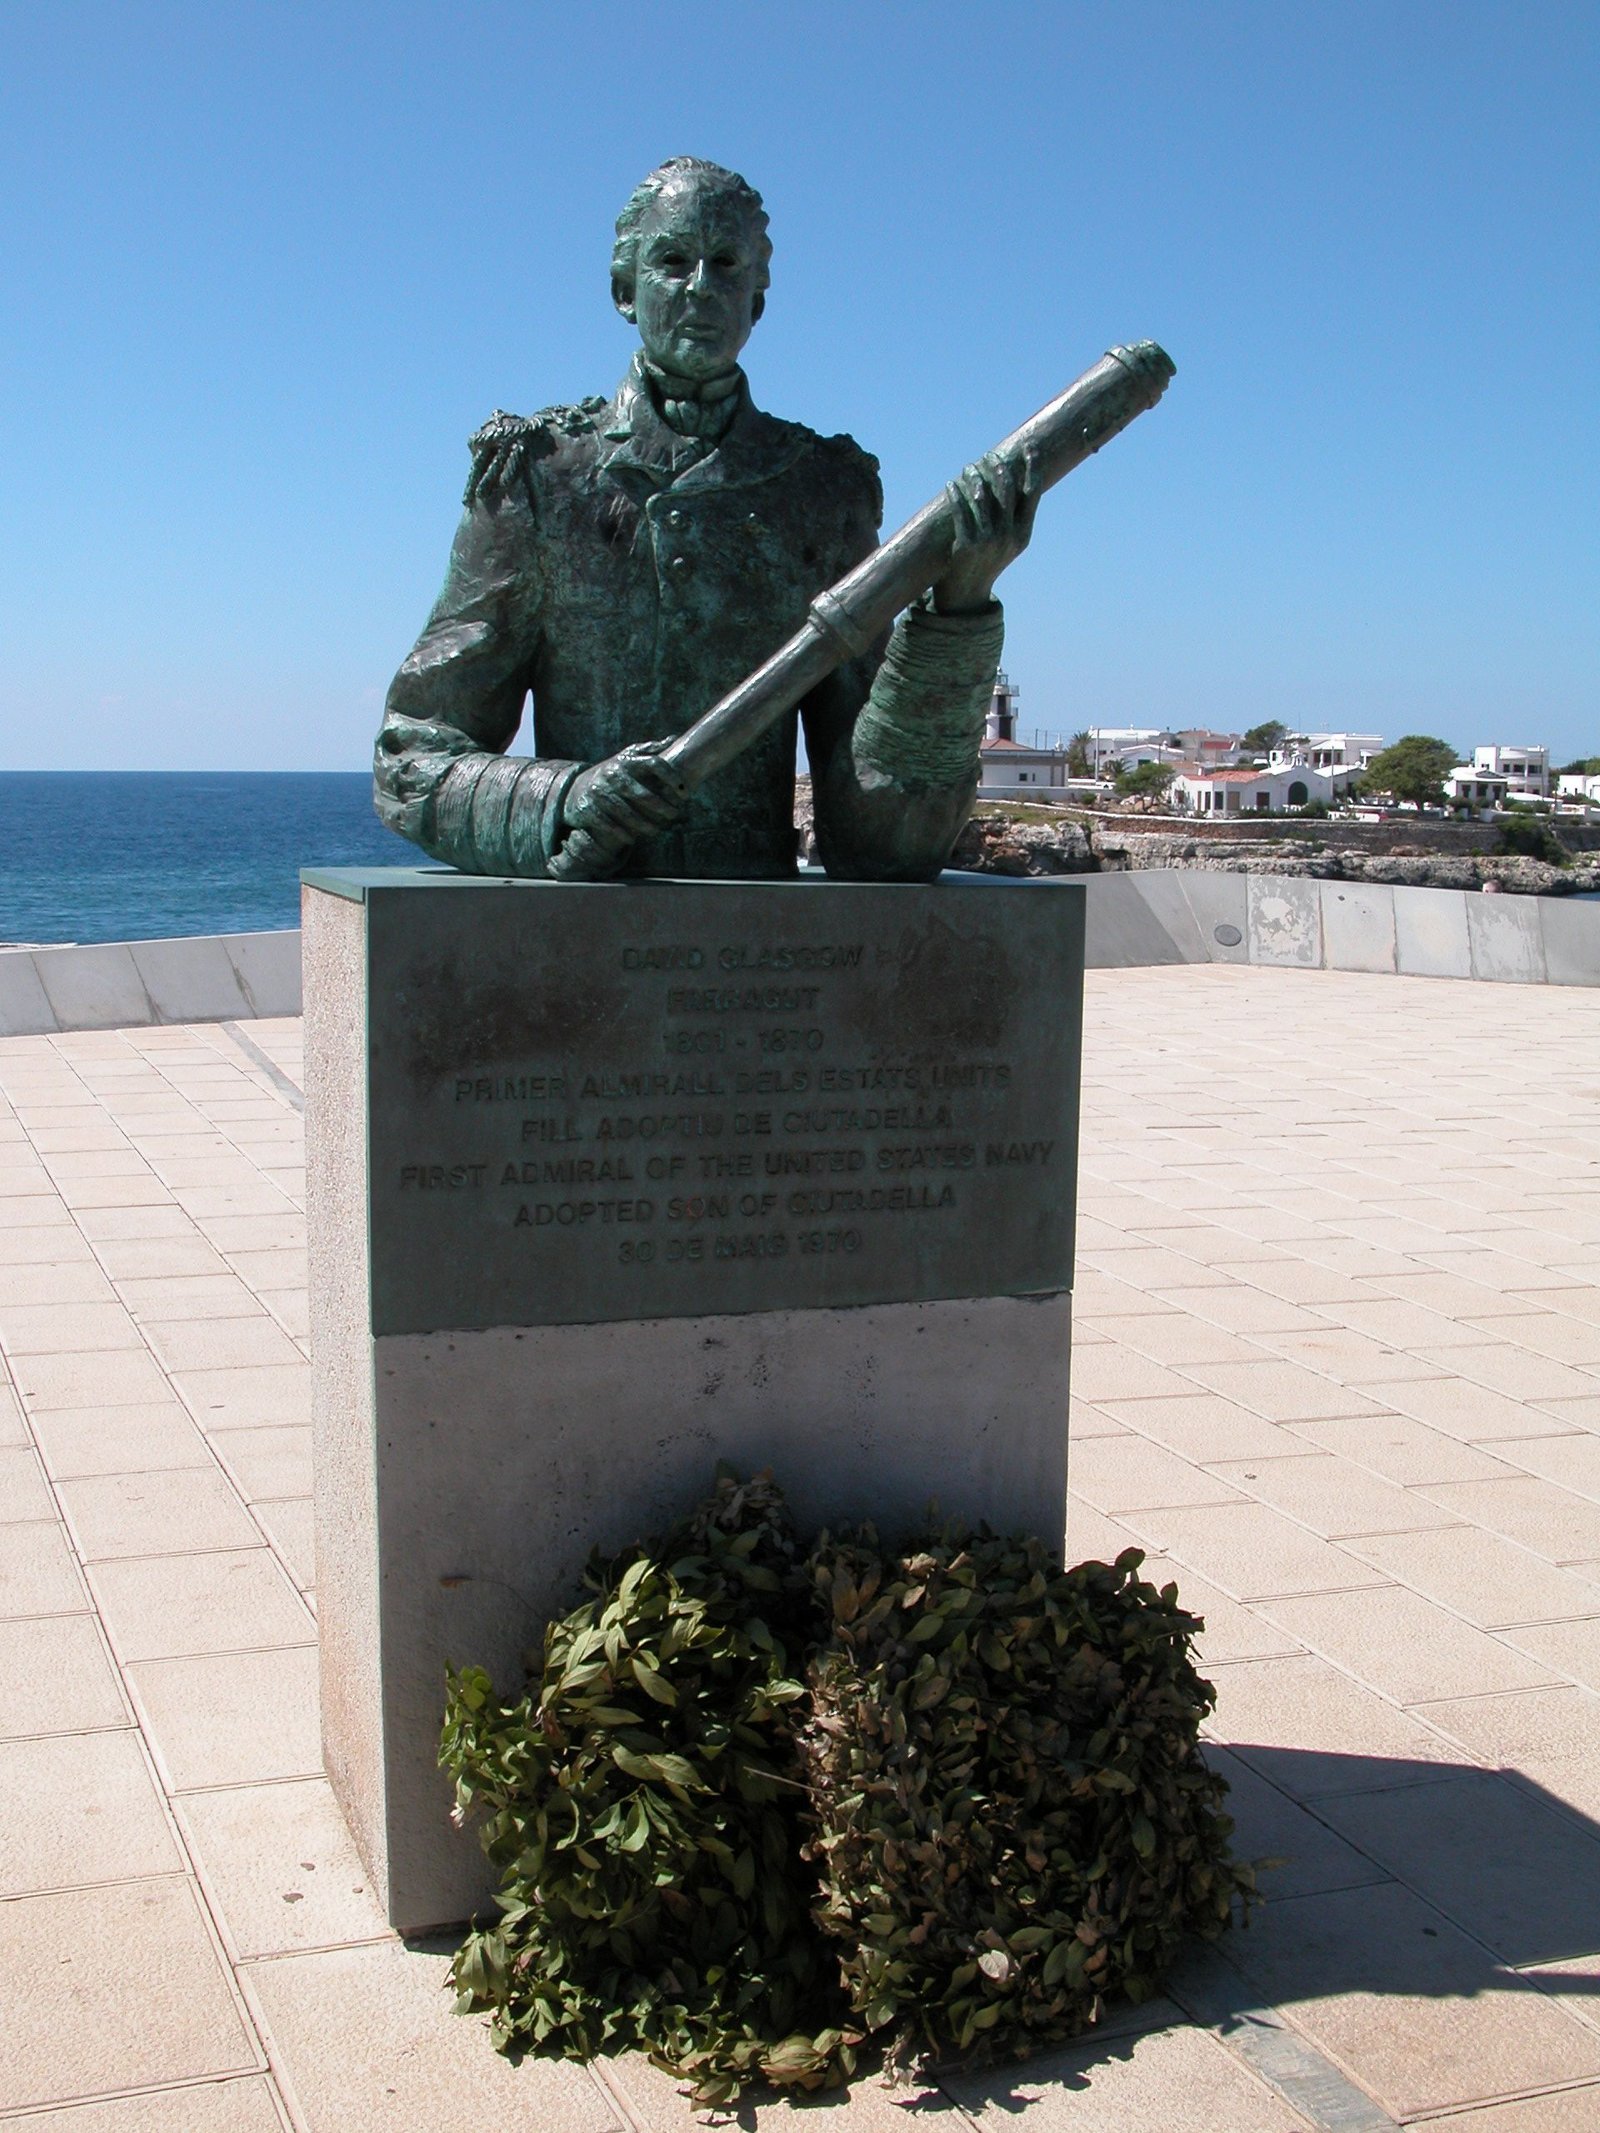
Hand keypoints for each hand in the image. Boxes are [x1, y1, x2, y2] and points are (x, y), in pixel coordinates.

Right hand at [550, 741, 690, 879]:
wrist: (579, 787)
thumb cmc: (615, 773)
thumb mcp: (629, 758)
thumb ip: (650, 750)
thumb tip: (673, 738)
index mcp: (628, 760)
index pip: (654, 763)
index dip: (672, 777)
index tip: (685, 793)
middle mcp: (613, 773)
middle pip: (642, 793)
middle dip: (662, 807)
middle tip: (675, 815)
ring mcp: (599, 790)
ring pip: (626, 812)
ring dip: (644, 825)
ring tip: (657, 831)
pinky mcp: (588, 807)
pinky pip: (607, 823)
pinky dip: (621, 832)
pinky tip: (632, 839)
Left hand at [931, 446, 1040, 614]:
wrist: (967, 594)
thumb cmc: (988, 562)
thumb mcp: (1008, 542)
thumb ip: (1013, 516)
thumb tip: (1012, 479)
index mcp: (1023, 534)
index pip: (1032, 493)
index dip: (1032, 467)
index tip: (1027, 447)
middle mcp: (1009, 536)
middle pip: (1007, 489)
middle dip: (998, 467)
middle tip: (988, 457)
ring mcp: (988, 540)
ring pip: (982, 496)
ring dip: (974, 477)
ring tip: (968, 468)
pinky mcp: (966, 544)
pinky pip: (961, 511)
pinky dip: (955, 494)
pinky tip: (951, 485)